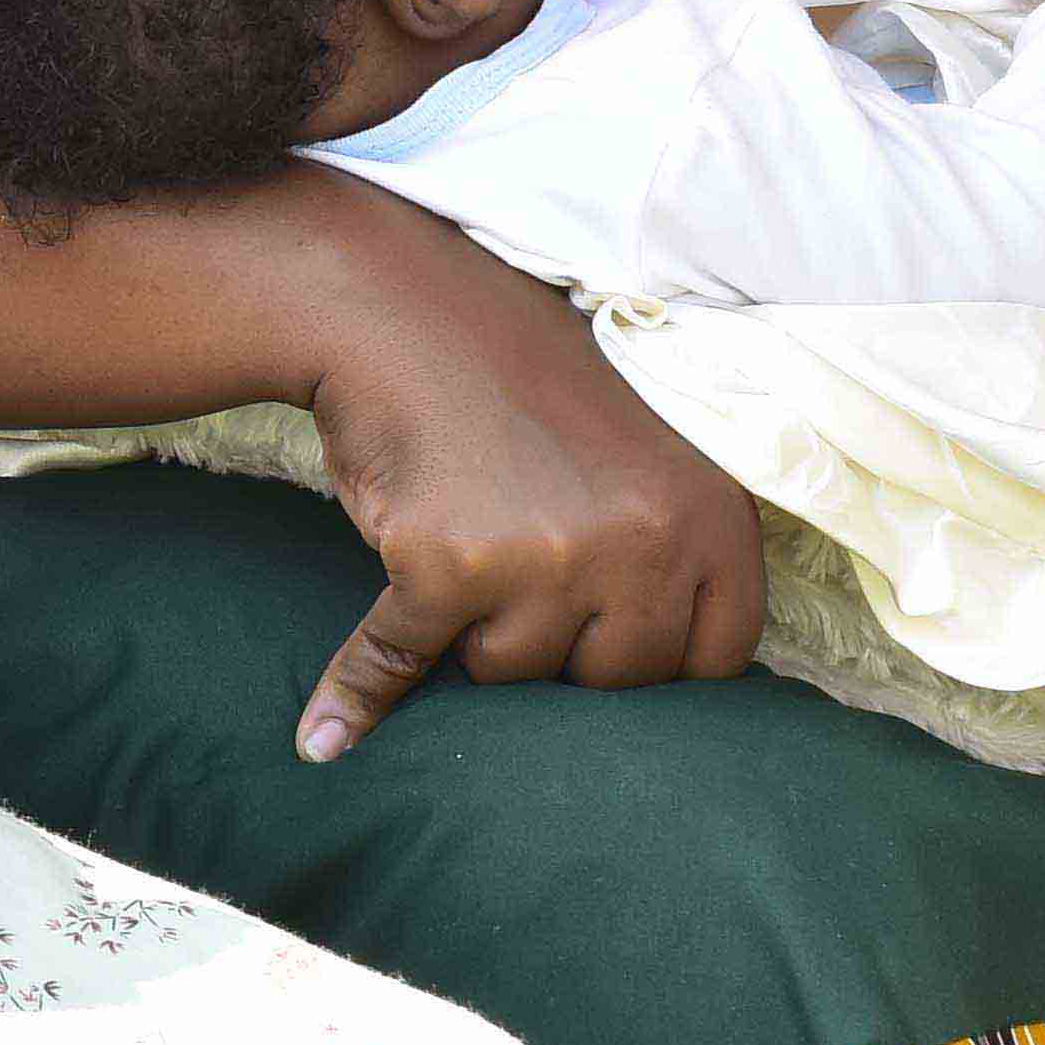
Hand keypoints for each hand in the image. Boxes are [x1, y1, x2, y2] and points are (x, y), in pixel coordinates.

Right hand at [290, 209, 763, 760]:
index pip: (715, 658)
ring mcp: (548, 560)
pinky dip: (359, 695)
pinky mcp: (451, 568)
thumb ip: (674, 552)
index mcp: (712, 516)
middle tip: (526, 566)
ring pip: (512, 671)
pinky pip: (403, 662)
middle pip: (612, 683)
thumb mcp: (643, 451)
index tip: (617, 644)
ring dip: (478, 628)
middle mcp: (645, 545)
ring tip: (469, 538)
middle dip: (563, 647)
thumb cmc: (526, 380)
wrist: (405, 310)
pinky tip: (328, 735)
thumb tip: (675, 694)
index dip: (658, 660)